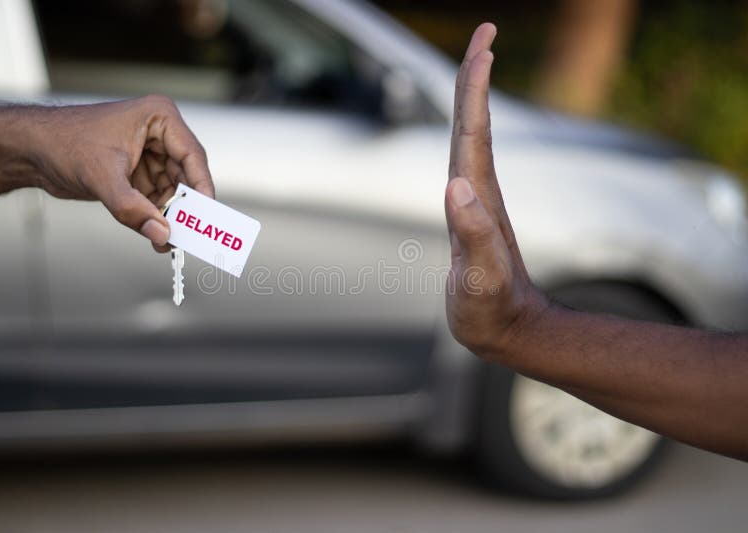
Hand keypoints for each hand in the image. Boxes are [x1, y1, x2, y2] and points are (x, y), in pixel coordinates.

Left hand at [34, 95, 213, 251]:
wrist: (30, 149)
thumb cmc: (62, 143)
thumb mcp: (102, 177)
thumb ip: (133, 209)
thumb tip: (161, 233)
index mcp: (158, 118)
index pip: (193, 156)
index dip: (202, 188)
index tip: (207, 216)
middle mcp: (159, 134)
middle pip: (186, 177)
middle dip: (183, 208)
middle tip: (186, 235)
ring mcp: (149, 154)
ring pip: (173, 191)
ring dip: (169, 217)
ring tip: (164, 241)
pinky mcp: (137, 172)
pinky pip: (156, 198)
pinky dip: (155, 217)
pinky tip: (153, 234)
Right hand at [445, 24, 547, 356]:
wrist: (509, 330)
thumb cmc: (491, 309)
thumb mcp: (480, 276)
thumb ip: (472, 233)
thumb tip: (455, 184)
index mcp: (477, 195)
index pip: (474, 131)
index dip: (475, 87)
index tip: (483, 44)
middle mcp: (478, 190)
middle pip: (475, 122)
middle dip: (475, 77)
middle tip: (485, 34)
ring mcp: (475, 201)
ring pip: (471, 137)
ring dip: (472, 98)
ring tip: (475, 65)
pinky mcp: (469, 214)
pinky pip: (465, 160)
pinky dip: (465, 133)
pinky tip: (463, 132)